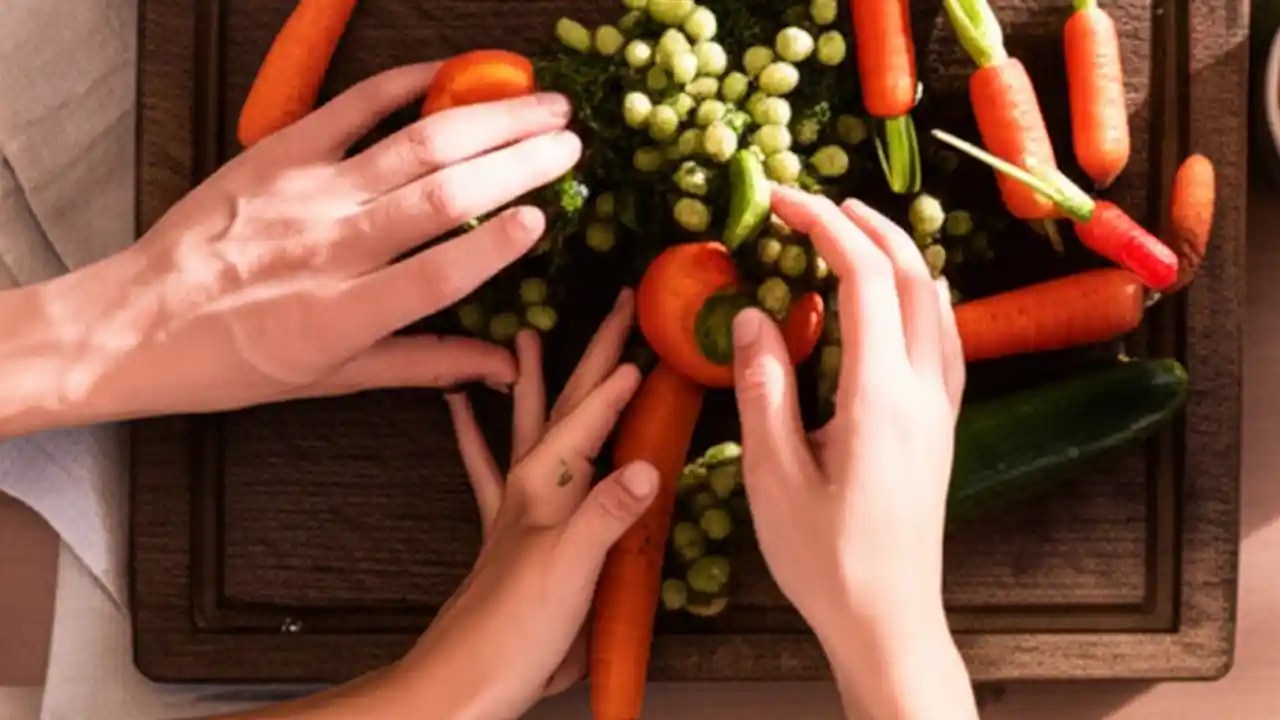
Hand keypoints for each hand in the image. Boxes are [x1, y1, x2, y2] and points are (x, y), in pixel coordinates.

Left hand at [0, 61, 580, 434]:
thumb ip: (424, 365)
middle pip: (441, 196)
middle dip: (517, 162)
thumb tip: (503, 369)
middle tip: (572, 142)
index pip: (436, 277)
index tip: (545, 219)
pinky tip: (452, 72)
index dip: (495, 247)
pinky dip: (407, 83)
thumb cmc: (235, 361)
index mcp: (340, 316)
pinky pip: (353, 107)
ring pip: (413, 146)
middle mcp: (329, 248)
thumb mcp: (331, 380)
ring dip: (485, 119)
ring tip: (540, 103)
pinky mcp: (280, 154)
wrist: (135, 321)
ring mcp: (304, 193)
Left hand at [396, 290, 655, 718]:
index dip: (618, 381)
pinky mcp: (511, 537)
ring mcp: (517, 510)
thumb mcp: (569, 570)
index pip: (587, 418)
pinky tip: (463, 412)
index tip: (647, 341)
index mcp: (543, 488)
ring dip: (533, 382)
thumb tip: (648, 467)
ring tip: (528, 336)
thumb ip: (607, 515)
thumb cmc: (512, 631)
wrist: (464, 683)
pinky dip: (477, 437)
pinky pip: (491, 472)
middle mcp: (529, 489)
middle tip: (614, 308)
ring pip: (529, 428)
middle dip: (590, 356)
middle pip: (564, 407)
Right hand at [731, 187, 975, 718]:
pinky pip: (941, 336)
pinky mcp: (940, 426)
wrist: (888, 619)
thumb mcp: (772, 477)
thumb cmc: (825, 558)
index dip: (824, 226)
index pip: (864, 279)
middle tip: (813, 203)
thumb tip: (752, 317)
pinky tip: (894, 300)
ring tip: (851, 232)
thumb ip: (763, 390)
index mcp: (879, 396)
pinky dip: (916, 295)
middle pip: (911, 276)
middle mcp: (922, 390)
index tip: (783, 202)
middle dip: (865, 225)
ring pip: (935, 302)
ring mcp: (940, 408)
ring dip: (896, 253)